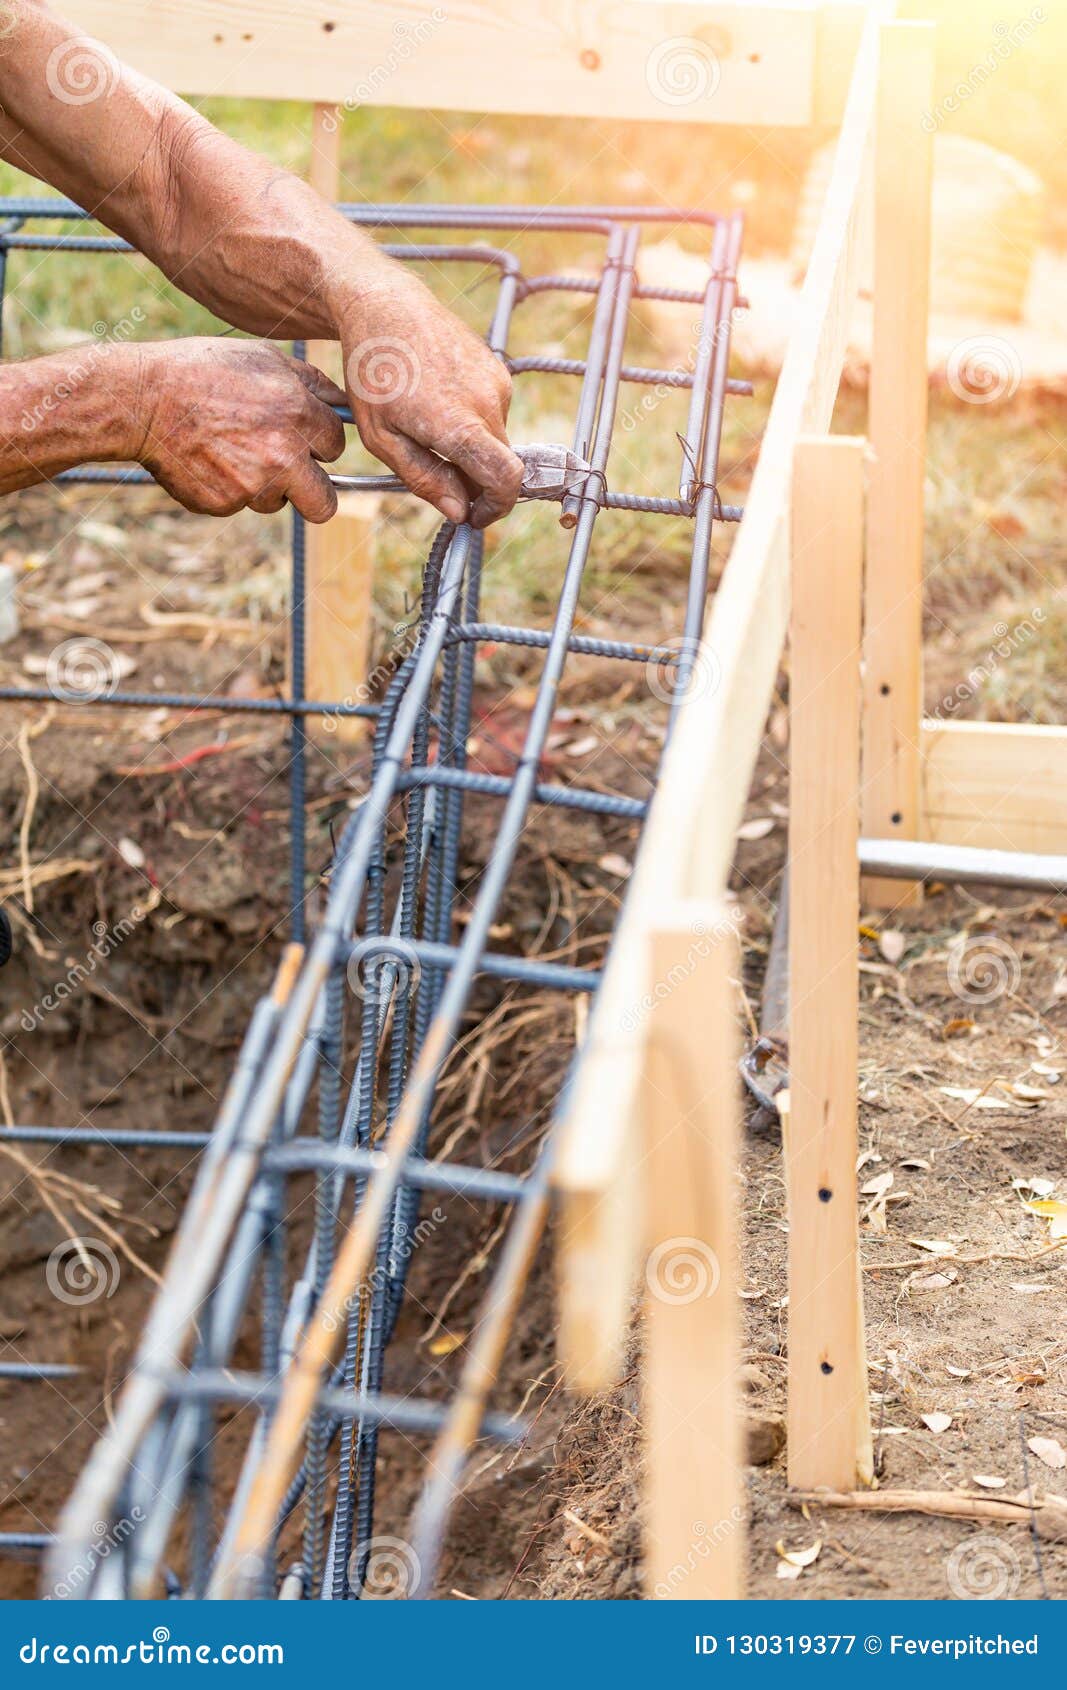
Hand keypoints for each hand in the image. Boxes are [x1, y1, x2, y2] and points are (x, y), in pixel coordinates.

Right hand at [131, 339, 346, 522]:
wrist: (143, 398)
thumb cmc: (203, 369)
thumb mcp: (263, 358)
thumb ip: (311, 384)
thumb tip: (345, 403)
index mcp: (299, 416)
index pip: (336, 448)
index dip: (319, 441)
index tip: (304, 436)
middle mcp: (283, 456)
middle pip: (325, 505)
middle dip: (314, 492)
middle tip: (294, 474)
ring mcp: (253, 486)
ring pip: (277, 502)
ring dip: (265, 485)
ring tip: (232, 450)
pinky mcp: (224, 504)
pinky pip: (240, 504)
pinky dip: (229, 487)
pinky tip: (208, 458)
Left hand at [333, 265, 521, 528]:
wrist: (385, 306)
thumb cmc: (375, 372)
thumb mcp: (383, 439)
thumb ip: (424, 479)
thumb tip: (459, 512)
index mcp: (460, 425)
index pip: (506, 482)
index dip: (495, 509)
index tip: (475, 517)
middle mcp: (489, 404)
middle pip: (500, 464)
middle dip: (477, 480)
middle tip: (440, 475)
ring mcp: (497, 382)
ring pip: (495, 438)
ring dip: (471, 447)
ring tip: (427, 425)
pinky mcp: (496, 368)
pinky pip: (492, 411)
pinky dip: (473, 421)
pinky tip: (437, 400)